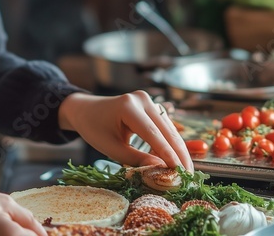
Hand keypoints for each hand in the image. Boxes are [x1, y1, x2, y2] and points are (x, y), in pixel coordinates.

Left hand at [57, 91, 193, 171]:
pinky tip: (177, 158)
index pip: (152, 133)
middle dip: (178, 153)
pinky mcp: (151, 106)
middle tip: (188, 174)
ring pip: (169, 128)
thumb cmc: (94, 128)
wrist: (85, 109)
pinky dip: (170, 143)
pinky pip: (164, 127)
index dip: (167, 153)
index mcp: (128, 106)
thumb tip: (159, 169)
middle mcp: (142, 100)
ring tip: (186, 170)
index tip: (179, 170)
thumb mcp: (110, 147)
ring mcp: (148, 101)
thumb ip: (135, 158)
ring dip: (178, 149)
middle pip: (166, 130)